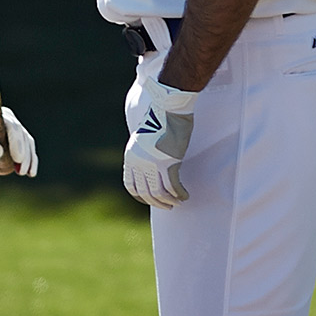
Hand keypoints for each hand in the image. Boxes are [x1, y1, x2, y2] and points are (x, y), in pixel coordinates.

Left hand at [0, 97, 37, 176]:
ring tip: (28, 174)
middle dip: (24, 155)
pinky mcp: (14, 135)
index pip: (12, 127)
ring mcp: (13, 126)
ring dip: (29, 158)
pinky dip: (29, 158)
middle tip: (21, 171)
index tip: (17, 159)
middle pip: (22, 135)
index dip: (16, 143)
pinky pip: (25, 146)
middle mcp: (8, 118)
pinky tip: (31, 172)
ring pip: (27, 141)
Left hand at [122, 76, 198, 207]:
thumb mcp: (145, 139)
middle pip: (146, 192)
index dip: (140, 196)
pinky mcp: (168, 163)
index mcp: (130, 157)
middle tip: (168, 206)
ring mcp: (152, 164)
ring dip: (169, 201)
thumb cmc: (161, 120)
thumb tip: (152, 170)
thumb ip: (144, 155)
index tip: (150, 201)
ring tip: (177, 203)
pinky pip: (173, 186)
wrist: (168, 108)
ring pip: (159, 193)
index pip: (131, 185)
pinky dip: (180, 194)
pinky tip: (185, 196)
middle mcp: (138, 162)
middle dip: (157, 203)